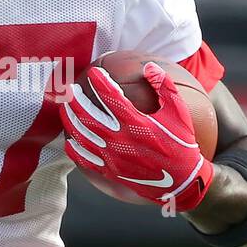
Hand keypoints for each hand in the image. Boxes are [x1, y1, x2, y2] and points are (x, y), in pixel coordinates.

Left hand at [60, 61, 212, 210]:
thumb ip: (164, 87)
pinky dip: (74, 149)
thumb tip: (150, 66)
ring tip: (65, 108)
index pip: (111, 97)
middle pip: (88, 116)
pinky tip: (69, 140)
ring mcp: (112, 157)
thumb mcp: (178, 112)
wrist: (181, 180)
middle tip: (70, 89)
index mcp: (136, 123)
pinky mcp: (110, 171)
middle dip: (76, 100)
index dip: (100, 82)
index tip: (94, 72)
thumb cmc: (181, 143)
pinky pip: (85, 159)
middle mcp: (120, 140)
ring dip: (70, 120)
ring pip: (82, 136)